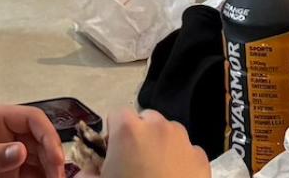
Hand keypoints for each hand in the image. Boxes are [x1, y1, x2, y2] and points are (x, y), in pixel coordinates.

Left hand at [0, 103, 66, 177]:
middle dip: (52, 158)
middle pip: (40, 139)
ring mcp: (8, 149)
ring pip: (39, 156)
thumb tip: (22, 151)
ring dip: (49, 170)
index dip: (49, 136)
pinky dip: (40, 177)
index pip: (32, 118)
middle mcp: (6, 130)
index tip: (57, 161)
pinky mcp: (8, 168)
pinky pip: (31, 171)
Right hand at [90, 110, 208, 177]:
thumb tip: (86, 171)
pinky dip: (180, 160)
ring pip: (169, 132)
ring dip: (161, 144)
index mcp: (128, 130)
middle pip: (145, 120)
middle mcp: (158, 127)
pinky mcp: (202, 158)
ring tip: (155, 171)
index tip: (112, 154)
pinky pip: (187, 151)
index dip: (112, 133)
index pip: (116, 115)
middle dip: (139, 135)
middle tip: (133, 163)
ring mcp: (184, 141)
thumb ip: (86, 174)